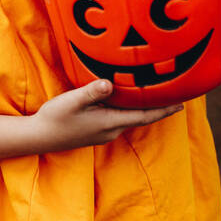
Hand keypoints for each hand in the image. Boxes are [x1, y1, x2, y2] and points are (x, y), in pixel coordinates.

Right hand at [32, 79, 182, 151]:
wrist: (38, 137)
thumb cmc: (54, 118)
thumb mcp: (71, 101)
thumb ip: (91, 92)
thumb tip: (108, 83)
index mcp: (110, 122)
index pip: (145, 116)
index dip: (164, 110)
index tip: (182, 104)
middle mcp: (111, 130)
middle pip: (141, 117)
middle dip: (157, 107)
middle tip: (173, 94)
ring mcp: (103, 133)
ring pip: (129, 118)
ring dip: (142, 109)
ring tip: (153, 95)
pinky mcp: (95, 132)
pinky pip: (118, 119)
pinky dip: (128, 110)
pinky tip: (125, 101)